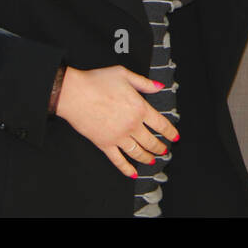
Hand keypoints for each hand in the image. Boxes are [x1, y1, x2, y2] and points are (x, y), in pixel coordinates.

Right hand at [54, 65, 177, 177]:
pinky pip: (118, 160)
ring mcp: (118, 136)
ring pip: (138, 152)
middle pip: (151, 141)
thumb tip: (158, 86)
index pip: (161, 124)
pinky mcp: (104, 144)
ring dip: (147, 158)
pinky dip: (127, 168)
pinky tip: (133, 172)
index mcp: (139, 108)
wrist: (74, 93)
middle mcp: (131, 125)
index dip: (170, 132)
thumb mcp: (124, 75)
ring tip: (152, 160)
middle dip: (160, 148)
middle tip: (164, 150)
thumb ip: (144, 83)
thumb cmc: (96, 82)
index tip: (174, 136)